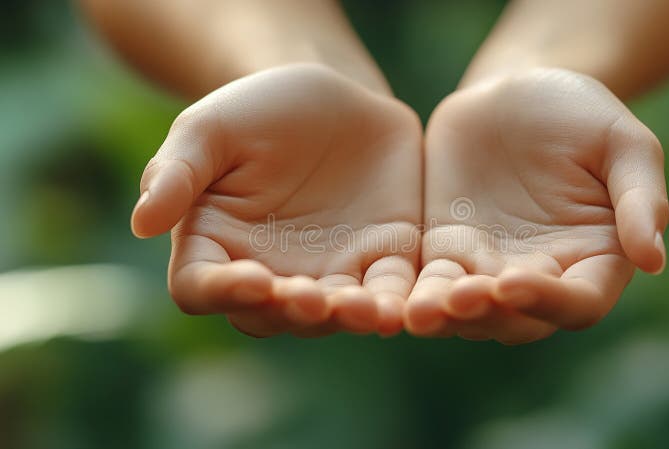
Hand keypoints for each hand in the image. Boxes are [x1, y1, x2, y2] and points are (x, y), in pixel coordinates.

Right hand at [131, 64, 421, 336]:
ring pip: (334, 314)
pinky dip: (397, 302)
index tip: (251, 278)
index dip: (223, 291)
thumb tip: (141, 224)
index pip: (204, 287)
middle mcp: (271, 273)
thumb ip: (177, 172)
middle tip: (313, 299)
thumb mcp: (210, 129)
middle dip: (295, 310)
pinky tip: (406, 305)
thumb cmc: (257, 110)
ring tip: (368, 311)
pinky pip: (390, 290)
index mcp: (217, 246)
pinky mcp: (382, 259)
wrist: (334, 95)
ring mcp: (329, 272)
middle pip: (274, 314)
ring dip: (350, 317)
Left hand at [405, 68, 668, 343]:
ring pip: (468, 312)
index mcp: (594, 260)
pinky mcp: (446, 251)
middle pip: (517, 320)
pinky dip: (415, 295)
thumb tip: (653, 260)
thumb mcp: (623, 142)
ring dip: (446, 316)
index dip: (549, 300)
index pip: (578, 301)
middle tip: (460, 298)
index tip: (514, 281)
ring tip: (420, 310)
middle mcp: (542, 276)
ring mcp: (490, 268)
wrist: (515, 90)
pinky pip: (430, 284)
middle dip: (488, 314)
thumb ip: (640, 198)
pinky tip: (393, 297)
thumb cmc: (580, 113)